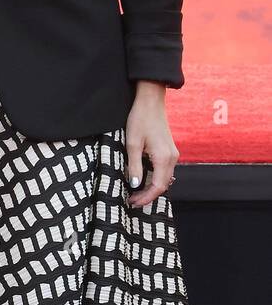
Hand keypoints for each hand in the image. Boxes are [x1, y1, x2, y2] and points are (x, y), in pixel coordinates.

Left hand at [125, 81, 178, 207]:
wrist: (151, 102)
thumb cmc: (140, 120)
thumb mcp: (132, 143)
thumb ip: (134, 166)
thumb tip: (135, 185)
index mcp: (164, 158)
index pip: (158, 187)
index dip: (146, 197)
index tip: (132, 202)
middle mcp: (172, 158)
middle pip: (163, 185)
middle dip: (148, 195)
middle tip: (132, 200)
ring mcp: (173, 154)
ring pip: (164, 178)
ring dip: (152, 187)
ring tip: (136, 192)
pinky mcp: (169, 150)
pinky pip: (164, 170)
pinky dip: (155, 178)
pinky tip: (143, 179)